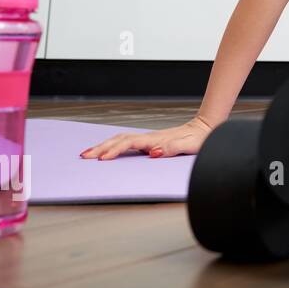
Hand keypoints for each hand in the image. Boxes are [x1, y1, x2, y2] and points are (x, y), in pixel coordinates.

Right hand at [80, 116, 215, 159]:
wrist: (205, 129)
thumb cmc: (198, 139)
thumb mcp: (188, 146)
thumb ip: (172, 149)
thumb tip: (153, 152)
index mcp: (155, 139)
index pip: (129, 144)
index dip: (114, 151)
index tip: (101, 158)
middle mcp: (149, 137)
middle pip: (119, 140)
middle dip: (101, 148)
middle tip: (84, 156)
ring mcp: (148, 138)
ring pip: (121, 140)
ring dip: (104, 145)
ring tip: (89, 153)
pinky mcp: (150, 141)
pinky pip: (127, 142)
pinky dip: (114, 145)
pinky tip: (108, 150)